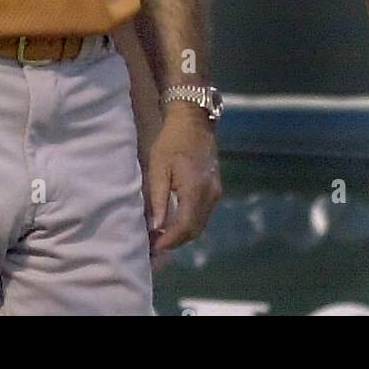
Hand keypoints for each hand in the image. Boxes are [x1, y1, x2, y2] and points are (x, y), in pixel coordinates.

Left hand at [146, 104, 220, 254]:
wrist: (193, 120)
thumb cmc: (171, 141)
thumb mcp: (158, 167)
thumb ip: (158, 199)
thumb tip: (156, 228)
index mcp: (196, 190)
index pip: (185, 227)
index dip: (169, 241)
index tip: (152, 248)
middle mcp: (210, 194)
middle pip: (194, 230)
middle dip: (175, 241)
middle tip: (153, 245)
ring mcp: (215, 192)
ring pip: (200, 224)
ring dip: (181, 234)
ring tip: (160, 235)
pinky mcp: (215, 189)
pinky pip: (203, 214)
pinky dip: (188, 223)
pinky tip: (173, 221)